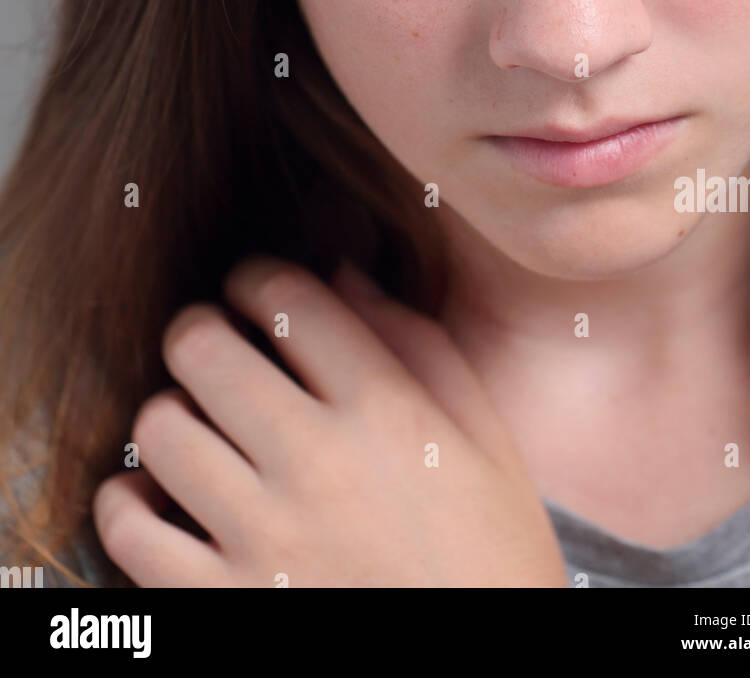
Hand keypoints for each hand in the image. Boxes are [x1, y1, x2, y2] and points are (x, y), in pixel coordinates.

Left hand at [93, 256, 567, 586]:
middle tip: (214, 348)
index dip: (256, 277)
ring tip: (197, 429)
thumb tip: (343, 273)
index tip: (255, 292)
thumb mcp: (490, 445)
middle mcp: (316, 464)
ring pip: (158, 428)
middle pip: (201, 348)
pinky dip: (127, 503)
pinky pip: (128, 531)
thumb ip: (422, 347)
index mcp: (387, 412)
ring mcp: (262, 539)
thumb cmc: (493, 560)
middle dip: (200, 331)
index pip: (286, 297)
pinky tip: (161, 499)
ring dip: (170, 414)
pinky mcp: (222, 605)